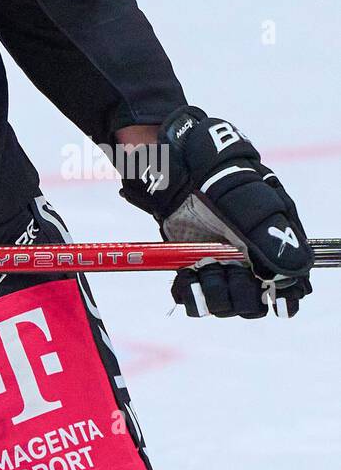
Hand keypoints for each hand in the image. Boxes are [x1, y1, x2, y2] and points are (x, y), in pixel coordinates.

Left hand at [119, 106, 312, 317]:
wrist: (175, 166)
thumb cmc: (217, 175)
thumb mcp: (247, 199)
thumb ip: (271, 234)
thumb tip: (294, 272)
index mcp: (273, 243)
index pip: (289, 286)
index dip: (280, 296)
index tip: (266, 294)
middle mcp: (250, 260)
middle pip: (255, 303)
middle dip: (239, 293)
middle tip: (224, 269)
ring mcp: (221, 264)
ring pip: (227, 304)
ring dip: (214, 293)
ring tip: (202, 268)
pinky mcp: (194, 267)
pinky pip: (196, 298)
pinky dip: (190, 294)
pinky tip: (185, 278)